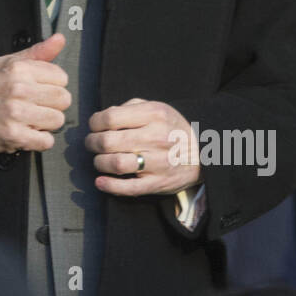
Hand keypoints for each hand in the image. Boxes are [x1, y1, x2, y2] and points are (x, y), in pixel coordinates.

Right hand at [0, 33, 70, 153]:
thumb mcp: (4, 63)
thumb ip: (36, 53)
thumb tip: (60, 39)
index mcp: (19, 69)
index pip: (61, 77)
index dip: (53, 85)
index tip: (39, 91)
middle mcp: (19, 89)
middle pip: (63, 99)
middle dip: (53, 105)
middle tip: (36, 107)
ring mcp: (17, 113)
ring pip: (57, 120)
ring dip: (46, 124)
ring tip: (30, 121)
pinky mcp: (13, 136)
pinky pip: (46, 141)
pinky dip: (39, 141)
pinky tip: (27, 134)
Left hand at [85, 98, 201, 195]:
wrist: (203, 153)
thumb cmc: (171, 127)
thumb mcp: (156, 108)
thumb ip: (129, 108)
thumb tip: (102, 117)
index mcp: (154, 115)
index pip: (110, 118)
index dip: (95, 122)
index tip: (93, 126)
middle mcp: (156, 137)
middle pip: (109, 142)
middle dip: (92, 143)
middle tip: (91, 143)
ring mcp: (158, 162)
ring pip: (116, 164)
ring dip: (99, 162)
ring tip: (99, 160)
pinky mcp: (158, 183)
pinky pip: (129, 188)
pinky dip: (110, 186)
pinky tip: (100, 182)